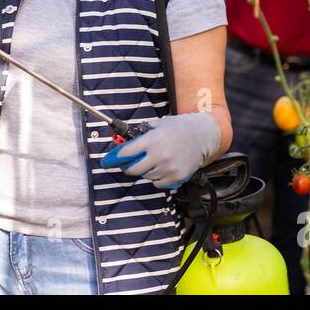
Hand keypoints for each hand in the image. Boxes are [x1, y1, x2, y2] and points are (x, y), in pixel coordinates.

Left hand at [99, 113, 220, 188]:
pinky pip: (158, 184)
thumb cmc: (178, 127)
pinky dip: (157, 179)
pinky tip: (162, 169)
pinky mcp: (177, 177)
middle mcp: (159, 155)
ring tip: (153, 162)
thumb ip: (141, 134)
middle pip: (133, 169)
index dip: (114, 158)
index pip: (126, 153)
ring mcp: (169, 168)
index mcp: (152, 140)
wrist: (202, 135)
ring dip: (145, 171)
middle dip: (128, 167)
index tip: (106, 162)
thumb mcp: (157, 124)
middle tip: (128, 164)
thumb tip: (123, 143)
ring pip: (146, 177)